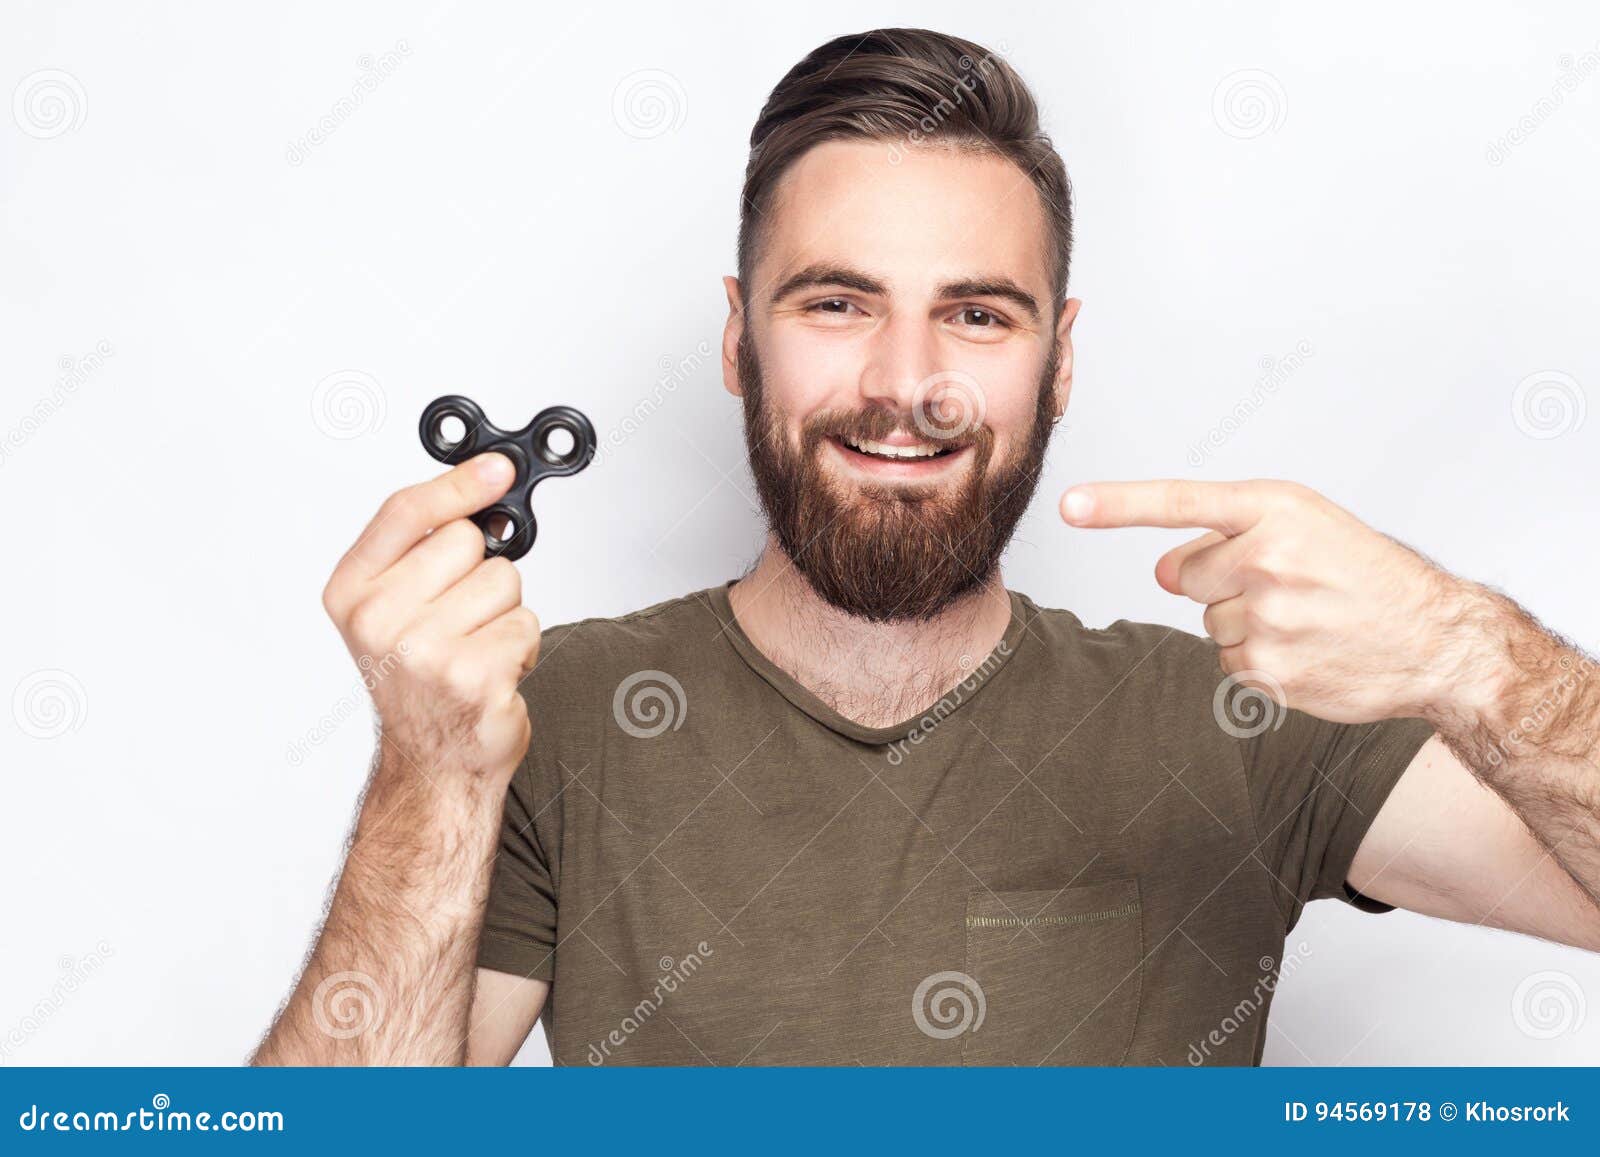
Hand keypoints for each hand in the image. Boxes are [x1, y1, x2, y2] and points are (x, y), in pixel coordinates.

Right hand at [322, 453, 539, 779]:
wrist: (434, 762)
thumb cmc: (421, 679)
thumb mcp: (395, 606)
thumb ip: (425, 546)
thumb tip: (488, 481)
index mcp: (351, 594)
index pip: (406, 512)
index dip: (458, 483)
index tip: (498, 468)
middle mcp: (378, 621)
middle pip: (466, 541)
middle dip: (480, 573)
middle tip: (461, 619)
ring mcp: (425, 651)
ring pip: (503, 581)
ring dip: (503, 614)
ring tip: (475, 649)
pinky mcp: (473, 676)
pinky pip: (525, 624)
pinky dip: (521, 647)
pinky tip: (493, 674)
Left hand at [1060, 479, 1479, 724]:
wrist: (1435, 640)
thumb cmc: (1366, 574)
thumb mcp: (1308, 525)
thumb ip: (1228, 534)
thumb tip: (1162, 567)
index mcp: (1276, 510)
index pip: (1181, 503)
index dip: (1118, 505)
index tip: (1070, 506)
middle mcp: (1267, 559)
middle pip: (1184, 575)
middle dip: (1217, 581)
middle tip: (1283, 584)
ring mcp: (1267, 618)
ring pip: (1207, 621)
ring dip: (1241, 621)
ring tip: (1304, 618)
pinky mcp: (1269, 671)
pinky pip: (1226, 662)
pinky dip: (1256, 659)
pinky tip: (1303, 649)